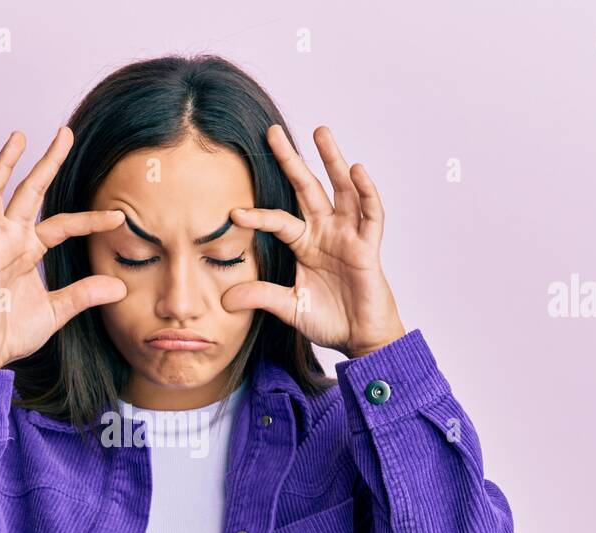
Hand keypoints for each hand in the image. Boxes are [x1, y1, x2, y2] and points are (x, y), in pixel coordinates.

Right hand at [0, 127, 127, 367]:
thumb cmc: (13, 332)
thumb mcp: (58, 311)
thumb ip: (84, 295)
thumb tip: (120, 285)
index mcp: (29, 249)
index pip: (64, 224)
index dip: (91, 220)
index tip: (119, 216)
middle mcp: (8, 240)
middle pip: (28, 192)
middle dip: (45, 162)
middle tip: (63, 132)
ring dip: (3, 167)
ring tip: (18, 138)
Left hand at [221, 124, 405, 358]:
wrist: (359, 339)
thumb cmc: (329, 320)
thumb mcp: (288, 307)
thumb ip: (260, 297)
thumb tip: (224, 299)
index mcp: (304, 244)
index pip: (278, 220)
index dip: (258, 216)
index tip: (234, 213)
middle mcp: (325, 232)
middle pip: (306, 188)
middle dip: (291, 160)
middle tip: (272, 132)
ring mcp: (348, 235)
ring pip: (340, 190)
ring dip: (332, 160)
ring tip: (320, 131)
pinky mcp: (368, 246)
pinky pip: (370, 214)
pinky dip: (365, 192)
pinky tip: (356, 170)